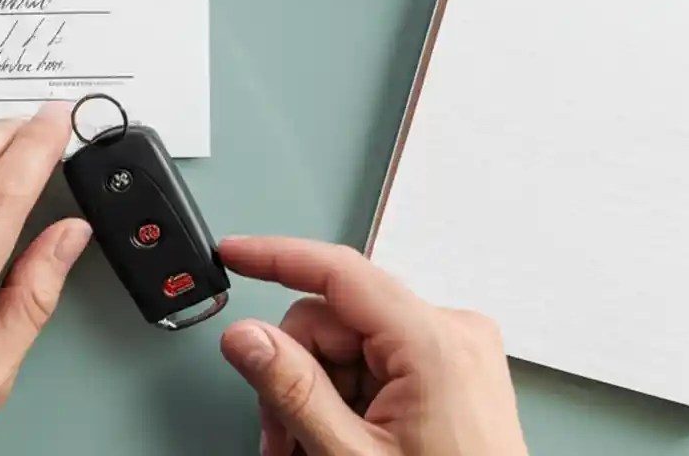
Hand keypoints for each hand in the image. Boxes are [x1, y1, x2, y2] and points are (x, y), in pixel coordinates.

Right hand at [217, 237, 527, 455]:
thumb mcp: (353, 455)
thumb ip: (294, 390)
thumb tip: (246, 336)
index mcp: (436, 343)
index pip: (339, 273)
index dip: (277, 258)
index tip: (235, 254)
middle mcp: (452, 333)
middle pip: (333, 320)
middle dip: (295, 374)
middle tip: (282, 436)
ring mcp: (453, 353)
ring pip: (346, 345)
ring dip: (315, 395)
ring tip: (311, 448)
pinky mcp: (449, 372)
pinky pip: (373, 363)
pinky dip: (344, 399)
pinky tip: (339, 438)